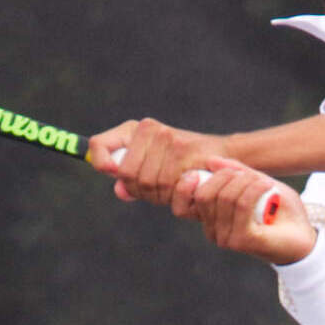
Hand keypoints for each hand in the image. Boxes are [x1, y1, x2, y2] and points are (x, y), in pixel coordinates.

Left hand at [92, 118, 225, 204]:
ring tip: (176, 189)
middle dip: (142, 191)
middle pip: (127, 175)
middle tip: (159, 192)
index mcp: (135, 130)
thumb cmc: (186, 165)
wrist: (224, 156)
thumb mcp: (155, 169)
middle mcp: (148, 129)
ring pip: (147, 183)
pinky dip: (176, 195)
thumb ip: (133, 180)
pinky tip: (187, 188)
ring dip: (162, 196)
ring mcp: (165, 138)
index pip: (100, 145)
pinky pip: (167, 185)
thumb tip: (120, 190)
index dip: (100, 161)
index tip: (112, 172)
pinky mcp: (181, 151)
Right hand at [175, 159, 313, 264]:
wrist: (304, 236)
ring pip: (224, 197)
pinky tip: (267, 187)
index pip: (181, 206)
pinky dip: (254, 189)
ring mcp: (227, 238)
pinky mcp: (243, 241)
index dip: (184, 186)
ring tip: (264, 183)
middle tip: (249, 175)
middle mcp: (213, 231)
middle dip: (226, 176)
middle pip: (204, 195)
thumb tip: (211, 161)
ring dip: (246, 181)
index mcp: (210, 219)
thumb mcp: (255, 182)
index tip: (200, 171)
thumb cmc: (279, 210)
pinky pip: (241, 204)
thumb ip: (235, 172)